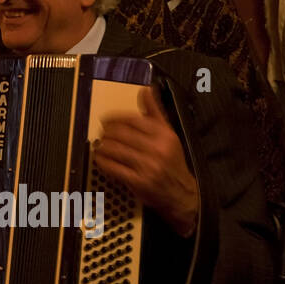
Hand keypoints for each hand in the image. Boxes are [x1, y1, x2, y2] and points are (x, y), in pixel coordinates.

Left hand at [91, 86, 199, 237]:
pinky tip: (101, 159)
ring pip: (114, 149)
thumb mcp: (168, 133)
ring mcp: (148, 166)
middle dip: (106, 132)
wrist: (183, 194)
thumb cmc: (172, 162)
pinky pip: (113, 167)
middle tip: (101, 133)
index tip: (106, 120)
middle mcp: (157, 148)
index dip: (114, 119)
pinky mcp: (139, 181)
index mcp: (164, 134)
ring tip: (101, 145)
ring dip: (102, 146)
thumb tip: (146, 89)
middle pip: (119, 133)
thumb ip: (155, 111)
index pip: (131, 120)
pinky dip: (103, 161)